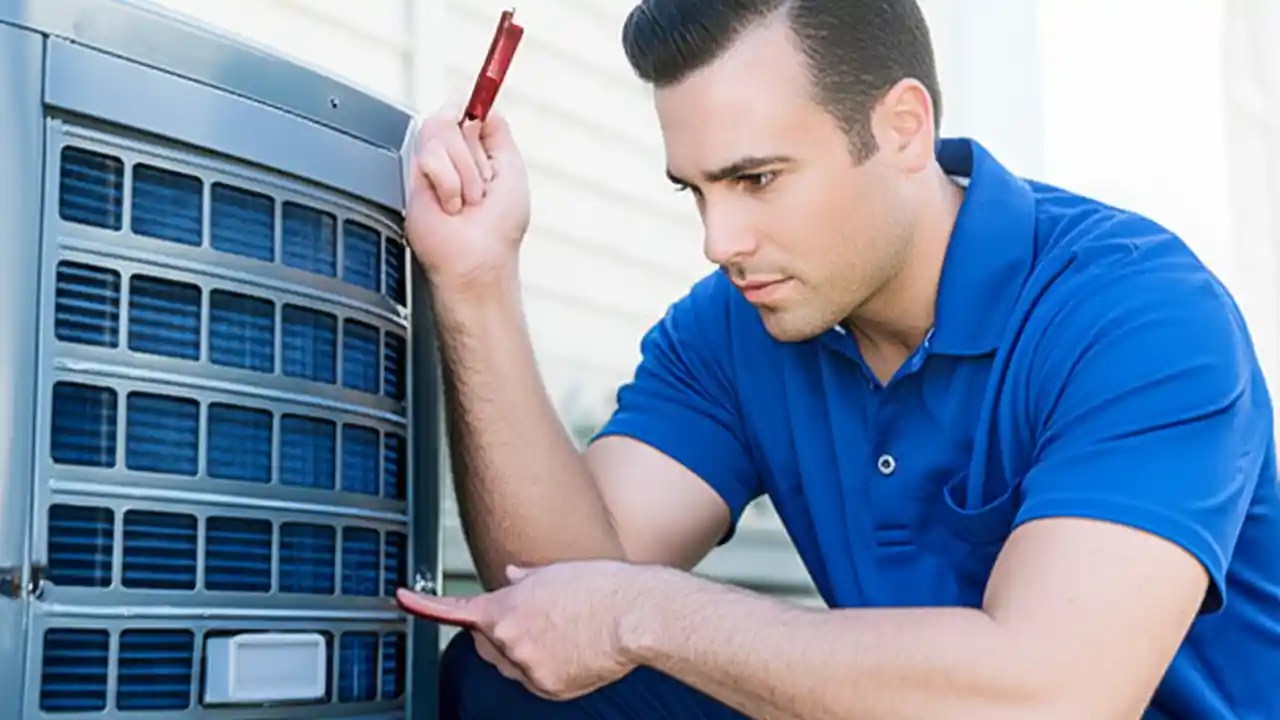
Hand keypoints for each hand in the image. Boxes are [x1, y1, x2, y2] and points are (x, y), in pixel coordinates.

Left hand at [397, 560, 648, 700]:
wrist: (636, 615)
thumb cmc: (603, 587)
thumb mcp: (557, 570)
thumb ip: (525, 578)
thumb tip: (510, 578)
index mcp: (506, 606)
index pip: (455, 608)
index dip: (424, 605)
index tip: (403, 597)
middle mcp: (509, 639)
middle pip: (487, 642)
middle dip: (499, 631)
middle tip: (533, 617)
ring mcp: (528, 667)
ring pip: (513, 663)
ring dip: (526, 651)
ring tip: (566, 632)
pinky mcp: (550, 687)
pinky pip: (536, 681)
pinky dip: (548, 669)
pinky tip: (574, 651)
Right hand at [404, 98, 530, 289]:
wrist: (477, 259)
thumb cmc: (499, 228)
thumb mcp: (512, 170)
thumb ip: (499, 134)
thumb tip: (485, 105)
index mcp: (476, 150)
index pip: (467, 109)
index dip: (471, 106)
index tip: (475, 109)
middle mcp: (451, 153)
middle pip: (452, 113)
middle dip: (475, 153)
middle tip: (481, 185)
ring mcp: (431, 164)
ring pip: (442, 132)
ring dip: (465, 173)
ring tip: (466, 200)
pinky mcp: (413, 177)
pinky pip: (431, 157)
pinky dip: (449, 184)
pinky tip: (450, 205)